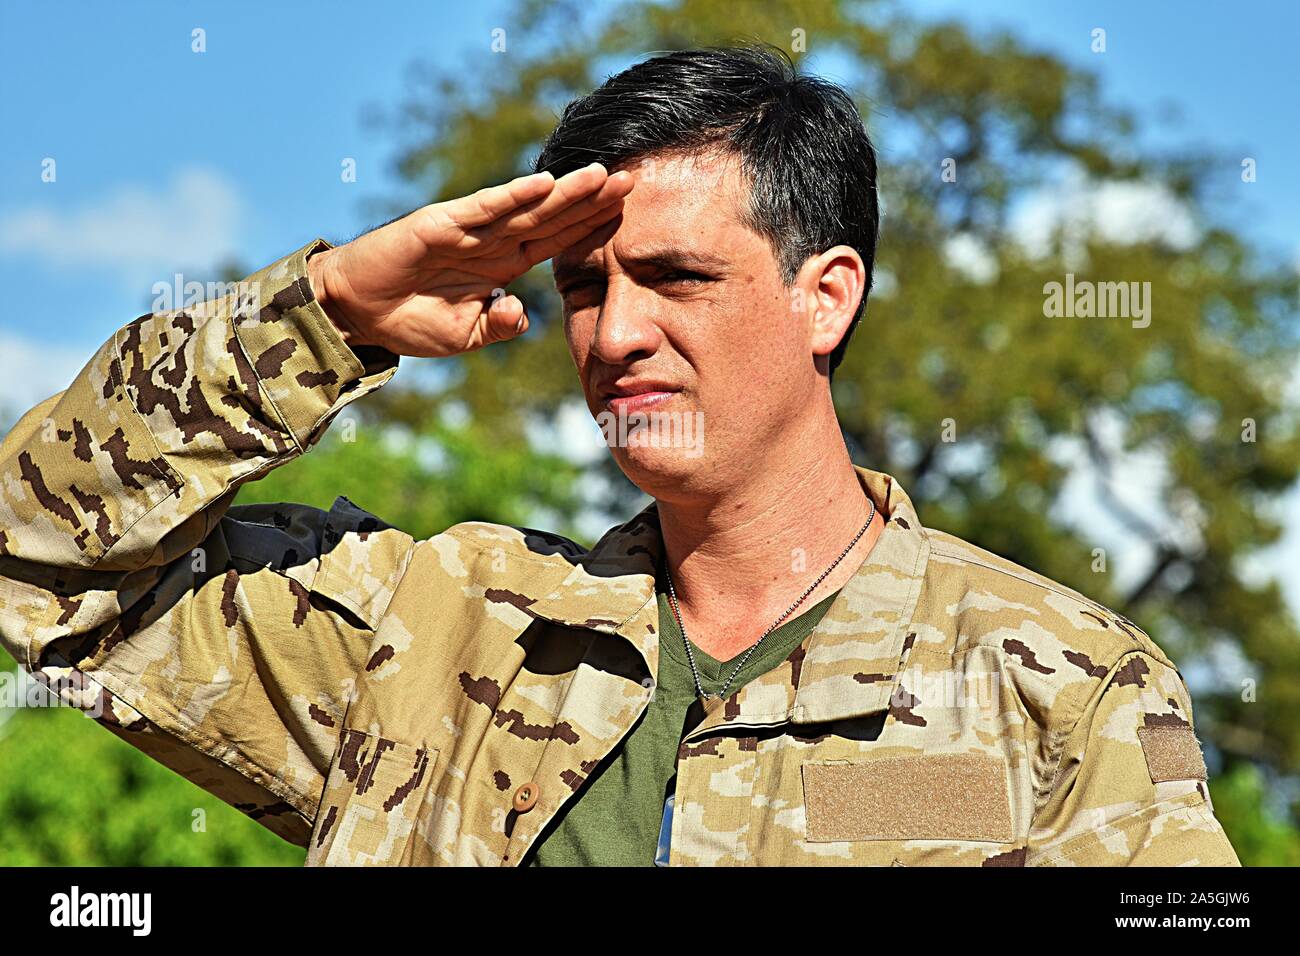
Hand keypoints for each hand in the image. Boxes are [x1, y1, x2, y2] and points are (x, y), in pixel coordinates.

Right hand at [307, 163, 631, 356]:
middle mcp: (494, 241)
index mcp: (505, 265)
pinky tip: (543, 183)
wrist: (357, 314)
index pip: (558, 240)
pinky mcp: (440, 224)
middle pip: (553, 216)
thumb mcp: (465, 335)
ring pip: (526, 206)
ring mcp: (469, 229)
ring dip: (563, 191)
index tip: (629, 212)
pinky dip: (512, 196)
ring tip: (601, 174)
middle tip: (632, 179)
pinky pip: (483, 209)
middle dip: (591, 199)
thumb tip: (524, 315)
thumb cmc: (410, 321)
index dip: (591, 225)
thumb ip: (498, 325)